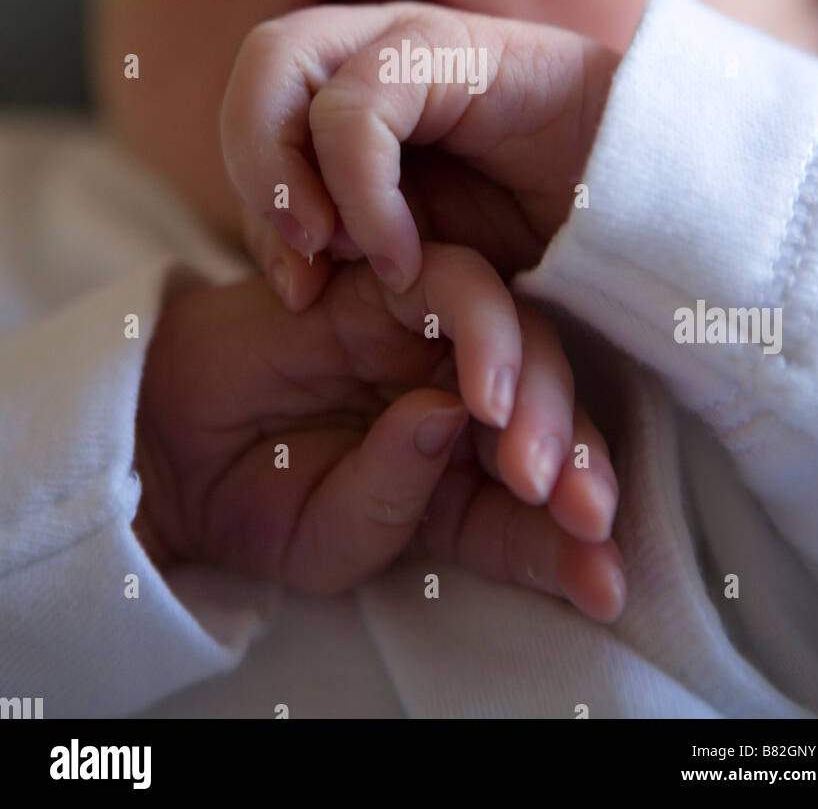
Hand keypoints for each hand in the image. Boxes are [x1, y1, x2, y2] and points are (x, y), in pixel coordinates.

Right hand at [134, 244, 624, 620]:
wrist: (169, 445)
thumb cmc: (255, 497)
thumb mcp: (332, 540)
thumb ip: (398, 500)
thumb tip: (452, 419)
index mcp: (467, 478)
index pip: (541, 504)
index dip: (573, 542)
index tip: (602, 584)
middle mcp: (466, 401)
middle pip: (551, 414)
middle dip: (575, 465)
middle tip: (579, 515)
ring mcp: (434, 340)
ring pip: (526, 339)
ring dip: (539, 396)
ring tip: (525, 462)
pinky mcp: (390, 284)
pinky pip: (454, 279)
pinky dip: (479, 321)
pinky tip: (475, 386)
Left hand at [220, 2, 616, 295]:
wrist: (653, 222)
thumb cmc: (540, 246)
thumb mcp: (424, 262)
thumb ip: (351, 254)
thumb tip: (290, 275)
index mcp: (359, 98)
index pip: (256, 114)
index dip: (256, 199)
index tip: (297, 292)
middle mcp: (377, 56)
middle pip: (260, 66)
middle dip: (253, 169)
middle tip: (299, 270)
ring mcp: (413, 43)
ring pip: (282, 57)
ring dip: (287, 172)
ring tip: (336, 258)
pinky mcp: (458, 47)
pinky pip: (362, 103)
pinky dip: (359, 187)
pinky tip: (402, 257)